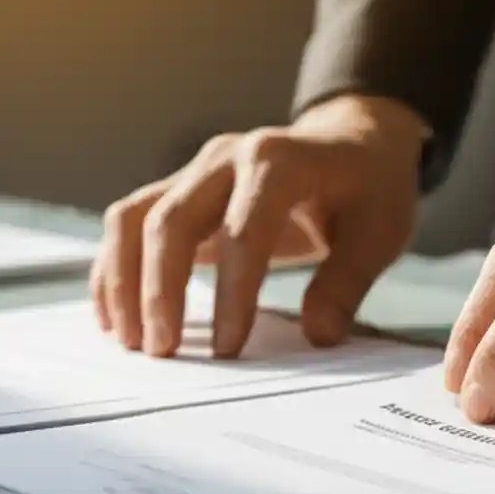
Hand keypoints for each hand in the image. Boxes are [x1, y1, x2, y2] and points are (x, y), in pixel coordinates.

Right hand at [91, 94, 426, 357]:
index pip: (243, 231)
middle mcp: (226, 157)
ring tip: (131, 342)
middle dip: (160, 291)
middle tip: (163, 351)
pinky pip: (129, 223)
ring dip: (123, 281)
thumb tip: (318, 335)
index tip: (229, 348)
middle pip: (171, 221)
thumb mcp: (381, 230)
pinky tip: (113, 318)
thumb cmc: (368, 188)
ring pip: (134, 218)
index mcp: (279, 160)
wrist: (352, 141)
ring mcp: (196, 171)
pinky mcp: (179, 190)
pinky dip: (113, 269)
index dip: (233, 294)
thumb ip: (348, 281)